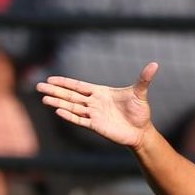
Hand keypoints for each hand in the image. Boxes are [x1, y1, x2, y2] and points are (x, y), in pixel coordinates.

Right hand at [36, 62, 158, 148]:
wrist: (141, 131)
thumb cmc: (140, 111)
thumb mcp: (140, 93)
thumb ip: (144, 79)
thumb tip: (155, 64)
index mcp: (100, 92)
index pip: (78, 86)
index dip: (65, 82)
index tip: (50, 79)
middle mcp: (94, 103)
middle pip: (70, 95)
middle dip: (55, 91)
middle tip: (38, 86)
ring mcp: (93, 114)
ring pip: (71, 107)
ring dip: (58, 103)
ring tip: (44, 99)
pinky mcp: (96, 126)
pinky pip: (79, 120)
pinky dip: (69, 115)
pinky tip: (58, 111)